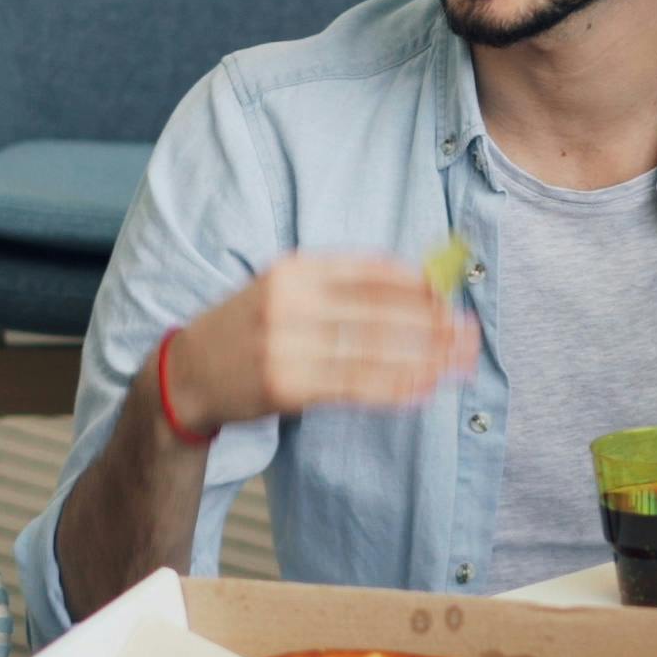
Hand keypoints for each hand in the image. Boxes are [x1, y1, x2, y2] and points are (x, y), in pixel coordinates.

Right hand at [166, 254, 478, 428]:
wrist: (186, 375)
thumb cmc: (249, 329)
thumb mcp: (283, 290)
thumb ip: (340, 286)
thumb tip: (418, 286)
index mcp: (293, 270)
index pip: (370, 272)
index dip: (418, 284)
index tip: (451, 295)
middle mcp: (290, 303)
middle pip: (380, 312)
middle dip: (433, 323)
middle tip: (470, 333)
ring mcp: (286, 346)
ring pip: (374, 351)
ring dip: (425, 358)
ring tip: (460, 362)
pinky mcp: (286, 386)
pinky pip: (355, 385)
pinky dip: (395, 386)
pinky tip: (425, 386)